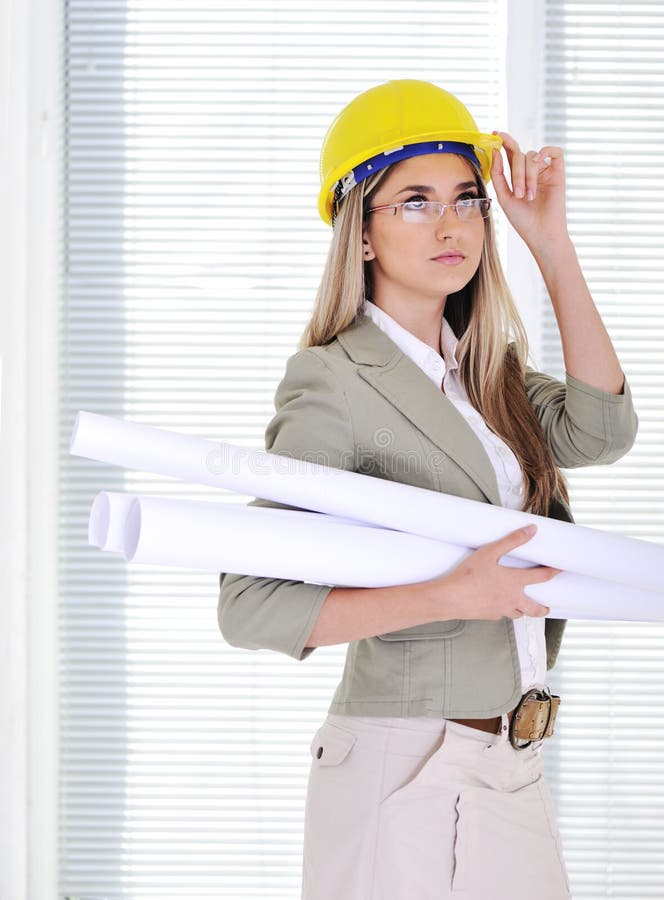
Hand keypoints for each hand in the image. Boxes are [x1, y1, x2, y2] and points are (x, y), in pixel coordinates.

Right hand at [428, 524, 560, 620]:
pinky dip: (504, 610)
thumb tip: (531, 530)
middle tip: (548, 607)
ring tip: (523, 606)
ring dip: (523, 610)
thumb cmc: (468, 575)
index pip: (541, 577)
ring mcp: (500, 610)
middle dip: (543, 607)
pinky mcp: (488, 616)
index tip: (560, 570)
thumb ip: (512, 541)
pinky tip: (497, 605)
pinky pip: (501, 614)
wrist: (450, 598)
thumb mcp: (490, 552)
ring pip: (518, 613)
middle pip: (535, 608)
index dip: (553, 572)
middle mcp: (511, 599)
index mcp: (514, 582)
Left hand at [490, 131, 568, 251]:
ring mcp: (545, 170)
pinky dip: (546, 152)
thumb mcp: (504, 196)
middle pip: (520, 156)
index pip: (511, 153)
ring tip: (529, 196)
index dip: (504, 141)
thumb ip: (498, 174)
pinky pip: (555, 152)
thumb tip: (496, 150)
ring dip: (528, 176)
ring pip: (533, 157)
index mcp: (517, 175)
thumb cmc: (522, 219)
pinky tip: (540, 161)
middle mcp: (531, 171)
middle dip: (516, 173)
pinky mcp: (558, 173)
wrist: (540, 233)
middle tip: (519, 194)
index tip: (495, 133)